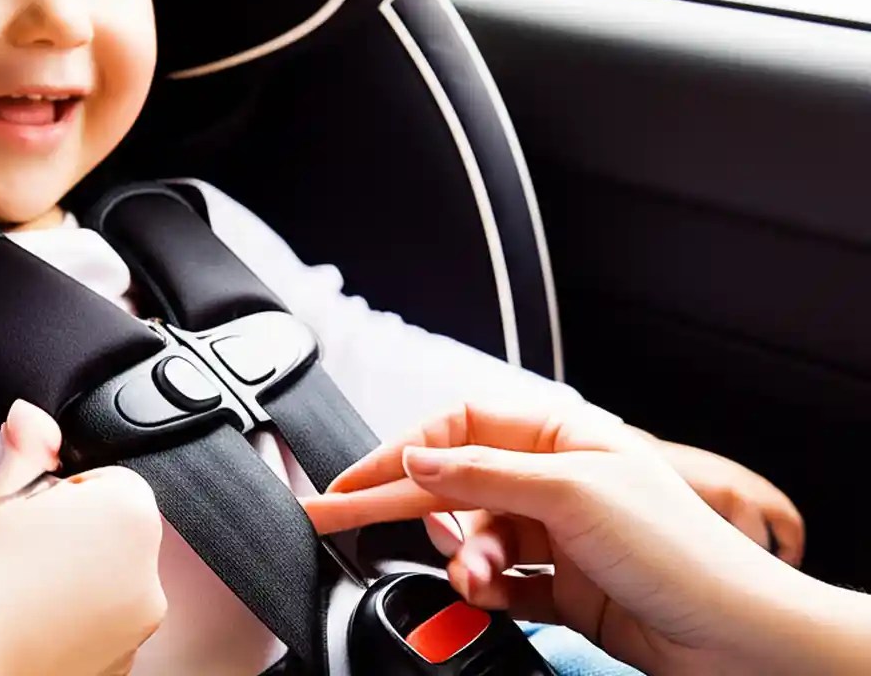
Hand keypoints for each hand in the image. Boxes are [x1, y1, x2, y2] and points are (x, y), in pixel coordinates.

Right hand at [0, 401, 166, 675]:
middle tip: (8, 551)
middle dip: (67, 532)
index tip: (21, 510)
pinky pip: (95, 626)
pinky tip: (17, 624)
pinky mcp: (114, 670)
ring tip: (8, 591)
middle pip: (111, 530)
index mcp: (128, 517)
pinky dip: (65, 622)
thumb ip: (27, 450)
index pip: (107, 476)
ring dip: (68, 578)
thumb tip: (33, 418)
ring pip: (103, 580)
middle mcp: (147, 577)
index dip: (57, 488)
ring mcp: (134, 632)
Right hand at [303, 405, 828, 675]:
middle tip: (333, 518)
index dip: (401, 451)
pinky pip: (497, 583)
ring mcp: (554, 536)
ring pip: (472, 540)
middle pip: (454, 485)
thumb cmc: (676, 550)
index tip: (354, 480)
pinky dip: (485, 591)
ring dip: (464, 562)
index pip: (458, 429)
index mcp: (560, 437)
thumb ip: (482, 475)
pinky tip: (489, 595)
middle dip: (395, 504)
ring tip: (476, 580)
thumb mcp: (570, 493)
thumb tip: (415, 457)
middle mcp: (553, 482)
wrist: (732, 636)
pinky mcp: (559, 587)